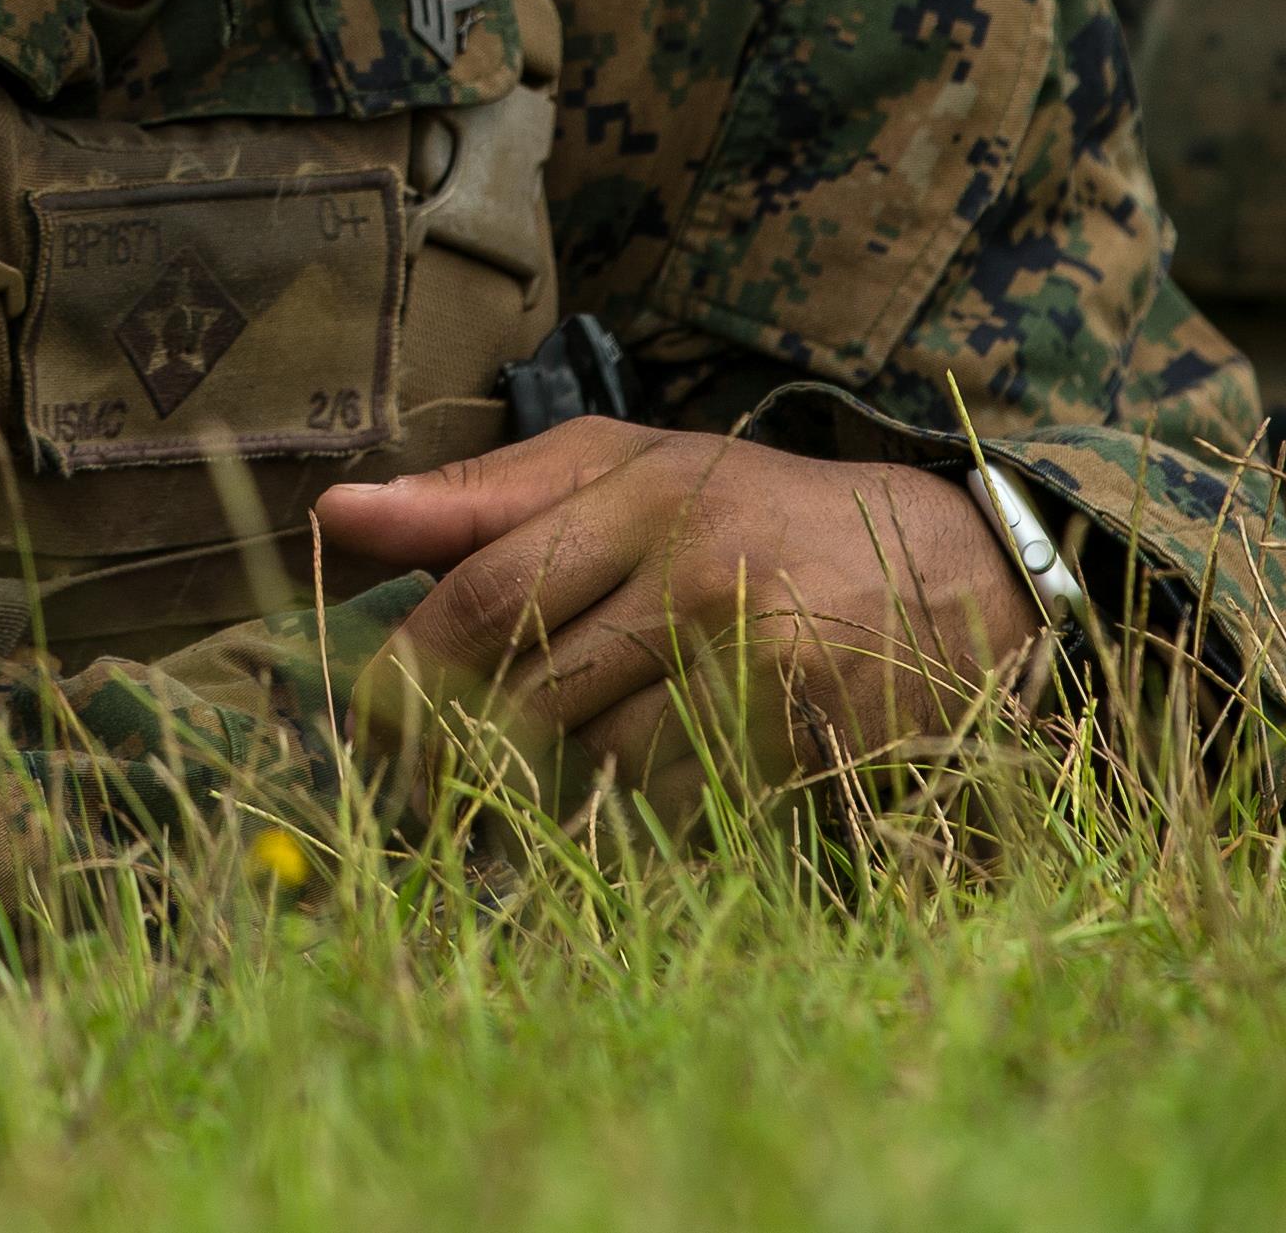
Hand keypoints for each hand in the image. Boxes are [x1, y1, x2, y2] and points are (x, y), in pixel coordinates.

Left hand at [317, 419, 1045, 810]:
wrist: (953, 570)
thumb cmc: (749, 512)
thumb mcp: (620, 470)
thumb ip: (476, 498)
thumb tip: (332, 515)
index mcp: (639, 494)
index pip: (484, 596)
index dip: (406, 670)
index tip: (359, 719)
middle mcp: (700, 572)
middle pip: (531, 692)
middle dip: (464, 746)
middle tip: (425, 776)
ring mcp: (762, 662)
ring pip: (600, 763)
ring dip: (559, 783)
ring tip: (558, 766)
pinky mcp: (810, 740)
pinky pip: (678, 807)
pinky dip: (642, 814)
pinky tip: (646, 789)